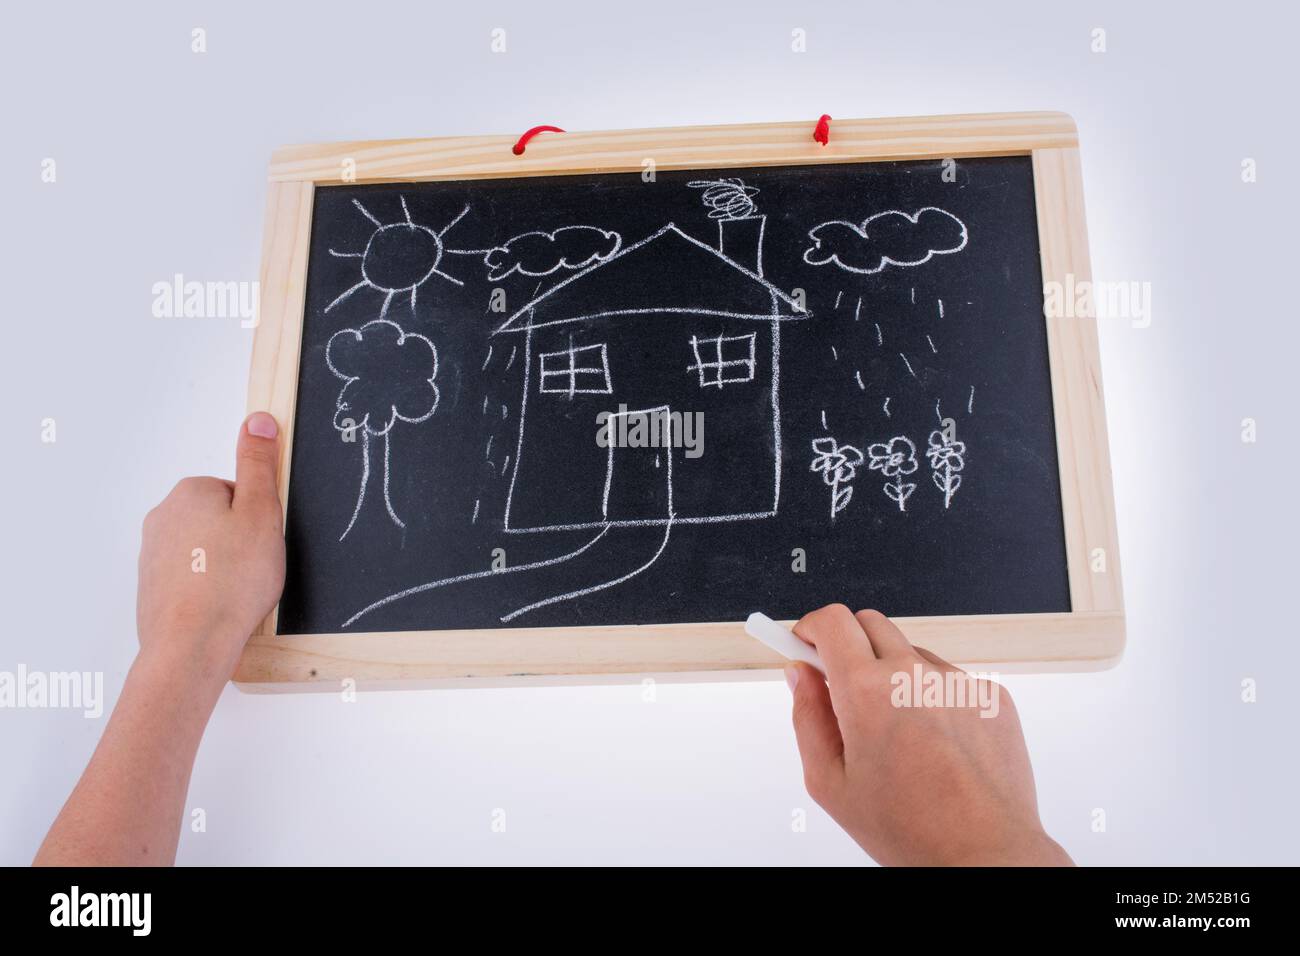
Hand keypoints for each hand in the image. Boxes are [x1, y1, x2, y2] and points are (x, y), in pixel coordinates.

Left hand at [136, 412, 285, 686]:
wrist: (191, 644)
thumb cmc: (231, 584)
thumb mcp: (262, 513)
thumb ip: (259, 464)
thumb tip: (259, 420)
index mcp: (190, 492)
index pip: (239, 492)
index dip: (260, 517)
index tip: (265, 540)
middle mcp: (164, 516)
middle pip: (220, 518)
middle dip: (241, 540)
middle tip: (256, 566)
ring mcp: (154, 553)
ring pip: (206, 549)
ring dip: (225, 565)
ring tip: (239, 590)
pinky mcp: (153, 586)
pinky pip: (192, 577)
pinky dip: (208, 588)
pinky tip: (222, 606)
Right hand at [786, 604, 1071, 865]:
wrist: (984, 854)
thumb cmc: (910, 829)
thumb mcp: (830, 782)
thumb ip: (807, 718)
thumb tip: (801, 675)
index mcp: (867, 692)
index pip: (832, 620)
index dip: (812, 628)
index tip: (806, 643)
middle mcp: (913, 674)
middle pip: (870, 623)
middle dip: (849, 645)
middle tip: (844, 687)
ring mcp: (957, 681)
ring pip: (911, 653)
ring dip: (895, 675)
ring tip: (901, 735)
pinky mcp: (990, 694)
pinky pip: (949, 678)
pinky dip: (935, 697)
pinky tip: (937, 744)